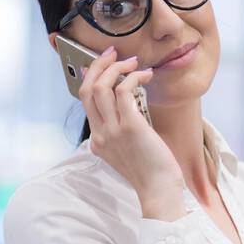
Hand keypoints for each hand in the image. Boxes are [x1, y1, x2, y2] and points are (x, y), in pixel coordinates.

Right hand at [78, 45, 181, 202]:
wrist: (159, 190)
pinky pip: (124, 91)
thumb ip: (122, 132)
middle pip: (88, 89)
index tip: (100, 64)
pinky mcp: (130, 127)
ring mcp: (113, 130)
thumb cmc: (151, 171)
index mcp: (98, 140)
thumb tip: (128, 106)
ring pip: (102, 87)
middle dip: (99, 65)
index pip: (84, 101)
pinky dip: (134, 78)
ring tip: (134, 62)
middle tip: (114, 53)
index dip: (90, 77)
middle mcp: (100, 134)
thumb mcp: (128, 151)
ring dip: (117, 68)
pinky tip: (146, 76)